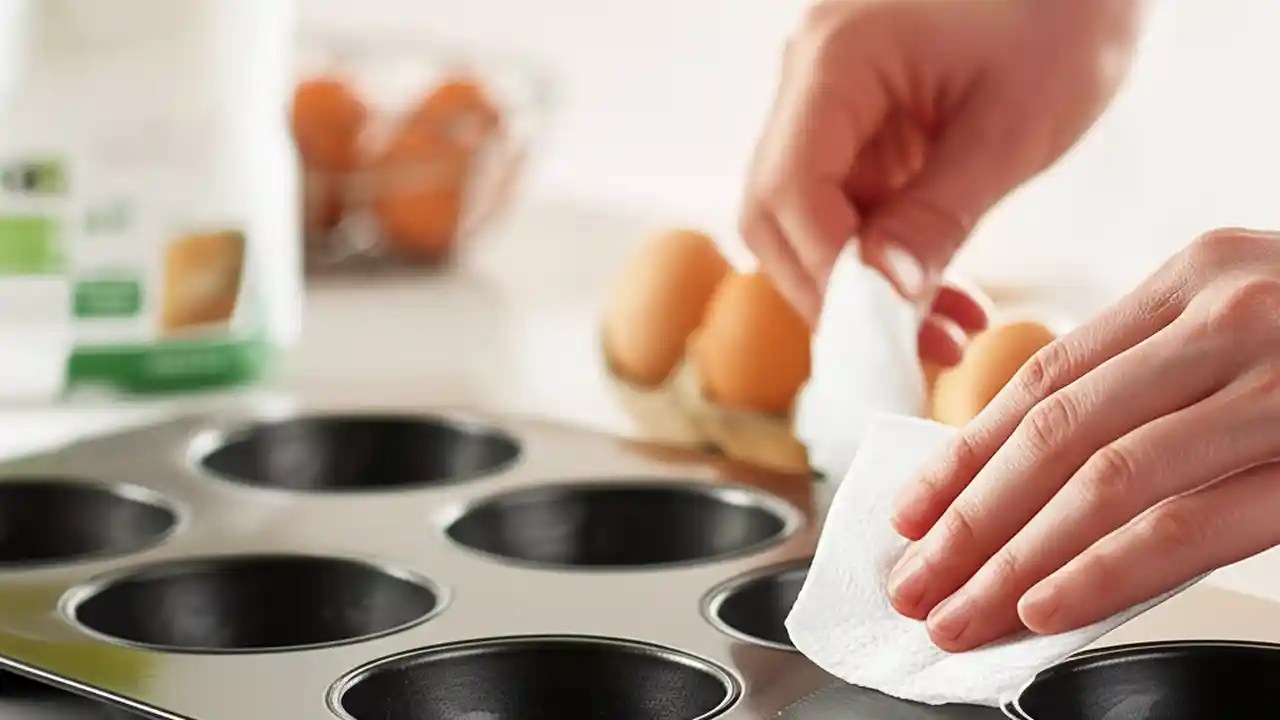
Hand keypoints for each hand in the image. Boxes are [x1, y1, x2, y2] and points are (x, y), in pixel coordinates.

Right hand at [740, 0, 1147, 364]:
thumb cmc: (1066, 15)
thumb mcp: (1011, 128)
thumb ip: (938, 216)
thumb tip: (883, 301)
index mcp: (837, 60)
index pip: (791, 193)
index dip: (828, 277)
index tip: (881, 339)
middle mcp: (811, 76)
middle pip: (777, 213)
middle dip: (836, 294)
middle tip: (906, 352)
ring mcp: (828, 98)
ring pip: (808, 220)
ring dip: (864, 286)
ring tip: (944, 334)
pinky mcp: (858, 121)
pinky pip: (850, 205)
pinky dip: (886, 258)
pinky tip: (943, 296)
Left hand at [887, 228, 1279, 651]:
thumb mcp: (1243, 325)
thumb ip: (1152, 379)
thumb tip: (1031, 471)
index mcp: (1195, 277)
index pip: (1044, 380)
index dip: (965, 454)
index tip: (908, 511)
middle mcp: (1232, 317)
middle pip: (1057, 434)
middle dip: (968, 519)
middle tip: (910, 580)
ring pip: (1107, 483)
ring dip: (1014, 559)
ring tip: (955, 610)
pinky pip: (1189, 523)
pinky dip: (1104, 569)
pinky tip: (1044, 605)